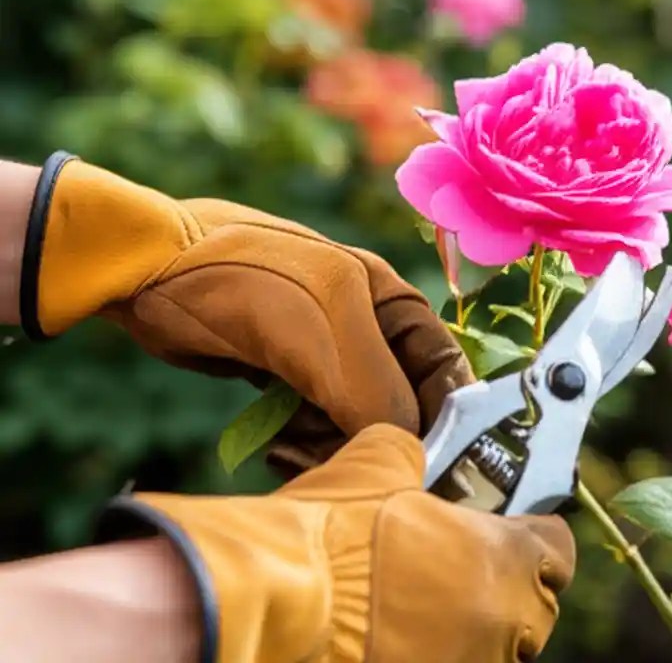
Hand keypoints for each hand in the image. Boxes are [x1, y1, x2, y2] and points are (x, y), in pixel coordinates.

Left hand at [20, 152, 472, 473]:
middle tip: (360, 477)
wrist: (151, 267)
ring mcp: (324, 352)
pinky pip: (313, 424)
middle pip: (400, 401)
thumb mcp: (329, 339)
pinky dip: (303, 443)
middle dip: (383, 440)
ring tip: (297, 456)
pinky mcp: (285, 375)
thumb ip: (380, 397)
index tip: (442, 467)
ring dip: (335, 448)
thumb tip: (411, 456)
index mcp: (392, 300)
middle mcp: (367, 327)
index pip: (442, 367)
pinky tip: (277, 450)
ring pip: (354, 420)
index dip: (447, 417)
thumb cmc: (252, 284)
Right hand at [99, 423, 575, 662]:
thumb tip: (415, 453)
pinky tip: (398, 632)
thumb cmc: (330, 531)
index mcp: (508, 559)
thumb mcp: (378, 462)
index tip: (511, 524)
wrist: (268, 600)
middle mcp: (503, 624)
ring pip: (495, 646)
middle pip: (533, 606)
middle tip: (462, 563)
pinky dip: (436, 651)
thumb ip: (416, 455)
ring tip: (424, 602)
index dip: (534, 532)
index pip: (558, 548)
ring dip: (472, 623)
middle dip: (507, 584)